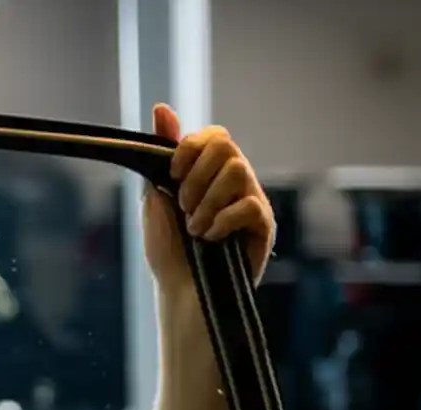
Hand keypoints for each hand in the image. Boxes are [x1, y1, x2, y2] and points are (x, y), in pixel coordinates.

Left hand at [142, 103, 274, 294]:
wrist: (179, 291)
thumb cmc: (168, 248)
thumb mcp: (156, 196)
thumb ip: (162, 154)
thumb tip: (162, 108)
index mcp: (211, 172)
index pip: (215, 135)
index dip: (190, 148)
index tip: (172, 174)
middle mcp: (236, 182)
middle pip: (227, 146)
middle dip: (196, 176)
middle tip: (184, 206)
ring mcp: (252, 201)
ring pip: (238, 171)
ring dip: (206, 201)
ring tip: (195, 228)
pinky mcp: (263, 226)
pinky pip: (249, 204)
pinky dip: (222, 220)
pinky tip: (211, 237)